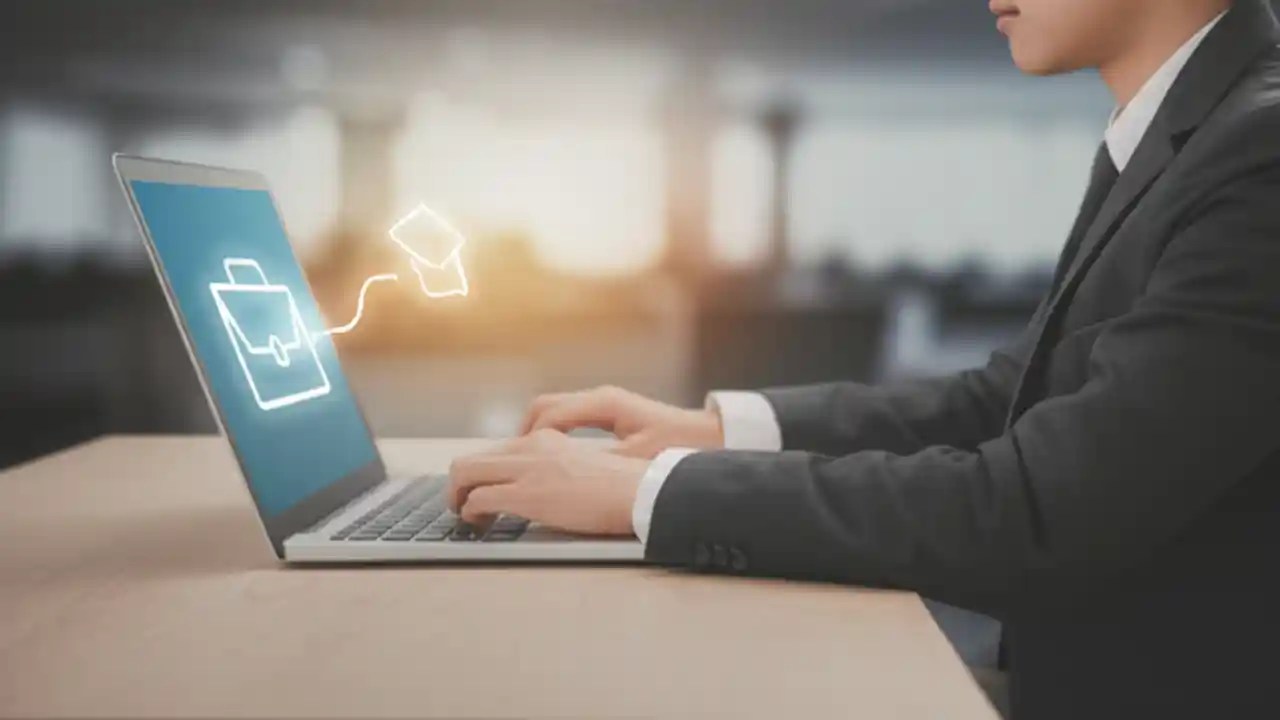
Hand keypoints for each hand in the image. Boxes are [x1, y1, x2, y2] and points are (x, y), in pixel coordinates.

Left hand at [448, 429, 647, 535]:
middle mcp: (531, 447)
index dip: (480, 473)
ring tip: (463, 514)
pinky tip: (477, 522)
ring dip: (457, 495)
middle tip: (458, 502)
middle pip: (471, 459)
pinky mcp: (528, 494)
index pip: (497, 451)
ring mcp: (527, 469)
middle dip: (457, 483)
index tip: (479, 489)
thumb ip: (554, 469)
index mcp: (546, 440)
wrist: (640, 491)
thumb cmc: (621, 487)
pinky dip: (470, 511)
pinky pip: (481, 498)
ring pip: (466, 473)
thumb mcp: (581, 466)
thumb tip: (537, 489)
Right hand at [521, 385, 722, 458]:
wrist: (708, 436)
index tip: (516, 461)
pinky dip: (552, 431)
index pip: (550, 415)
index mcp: (603, 404)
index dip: (528, 439)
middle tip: (511, 459)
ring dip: (536, 431)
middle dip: (523, 431)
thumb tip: (564, 471)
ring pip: (554, 409)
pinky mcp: (608, 411)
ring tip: (524, 458)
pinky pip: (568, 416)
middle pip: (545, 406)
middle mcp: (599, 398)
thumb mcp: (635, 458)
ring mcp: (603, 402)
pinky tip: (550, 452)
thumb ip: (598, 463)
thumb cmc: (676, 444)